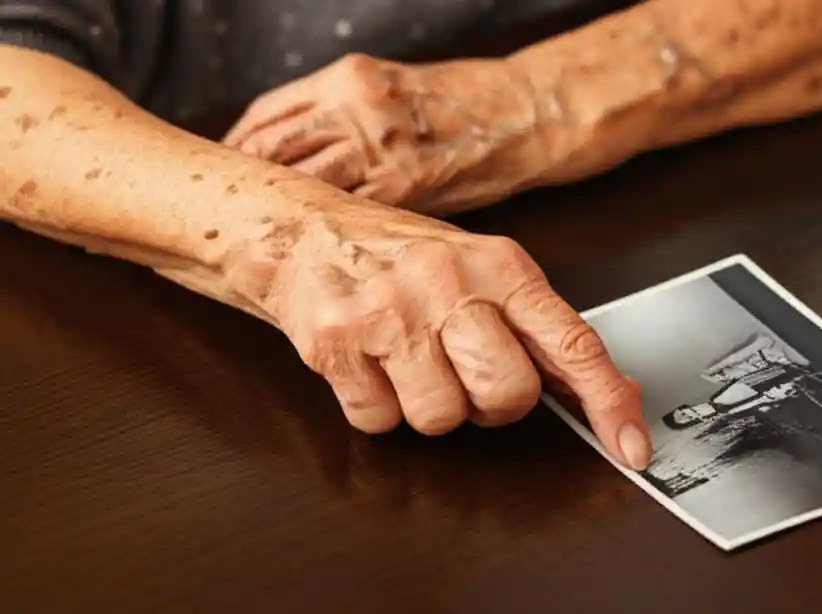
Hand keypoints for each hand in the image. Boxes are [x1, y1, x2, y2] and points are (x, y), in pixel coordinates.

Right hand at [223, 198, 651, 469]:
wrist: (302, 232)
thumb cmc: (402, 257)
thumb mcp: (484, 272)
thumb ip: (542, 329)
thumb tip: (610, 389)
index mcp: (501, 266)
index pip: (573, 343)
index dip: (609, 402)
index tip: (633, 446)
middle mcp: (449, 283)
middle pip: (508, 395)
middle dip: (492, 404)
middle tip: (466, 373)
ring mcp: (391, 313)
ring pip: (443, 420)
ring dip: (431, 408)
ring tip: (412, 364)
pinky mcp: (337, 343)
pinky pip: (380, 422)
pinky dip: (378, 408)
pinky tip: (372, 367)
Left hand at [224, 53, 550, 214]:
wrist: (524, 114)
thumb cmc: (466, 104)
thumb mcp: (392, 88)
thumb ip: (343, 115)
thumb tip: (296, 151)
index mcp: (346, 80)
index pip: (266, 116)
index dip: (239, 150)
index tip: (225, 175)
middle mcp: (353, 109)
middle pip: (271, 151)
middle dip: (244, 187)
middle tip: (224, 218)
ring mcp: (377, 148)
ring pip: (303, 185)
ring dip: (279, 216)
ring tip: (262, 242)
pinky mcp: (403, 187)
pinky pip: (349, 215)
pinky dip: (327, 235)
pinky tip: (318, 253)